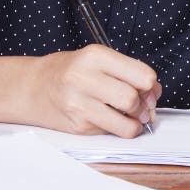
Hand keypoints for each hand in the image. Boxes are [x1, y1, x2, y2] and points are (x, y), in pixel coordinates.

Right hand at [30, 44, 161, 137]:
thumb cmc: (72, 71)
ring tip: (130, 116)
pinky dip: (118, 129)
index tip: (148, 88)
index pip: (142, 75)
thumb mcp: (99, 60)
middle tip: (140, 105)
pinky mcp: (78, 126)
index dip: (151, 85)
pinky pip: (112, 133)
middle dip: (144, 106)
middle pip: (133, 99)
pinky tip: (111, 120)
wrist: (34, 87)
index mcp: (95, 56)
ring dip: (135, 123)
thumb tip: (155, 93)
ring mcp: (79, 105)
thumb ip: (129, 72)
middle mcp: (84, 79)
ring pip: (126, 124)